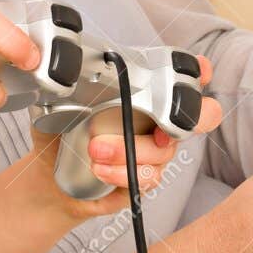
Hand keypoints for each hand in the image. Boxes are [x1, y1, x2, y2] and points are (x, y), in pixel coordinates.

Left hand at [27, 62, 224, 220]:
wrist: (51, 178)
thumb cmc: (61, 136)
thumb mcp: (60, 105)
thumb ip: (70, 87)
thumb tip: (67, 71)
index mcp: (143, 97)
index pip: (182, 81)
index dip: (198, 74)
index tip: (198, 71)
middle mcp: (157, 124)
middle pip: (202, 118)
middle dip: (192, 119)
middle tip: (160, 127)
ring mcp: (155, 155)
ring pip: (164, 153)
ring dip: (130, 151)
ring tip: (95, 149)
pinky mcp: (144, 181)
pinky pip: (148, 178)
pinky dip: (122, 173)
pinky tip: (100, 169)